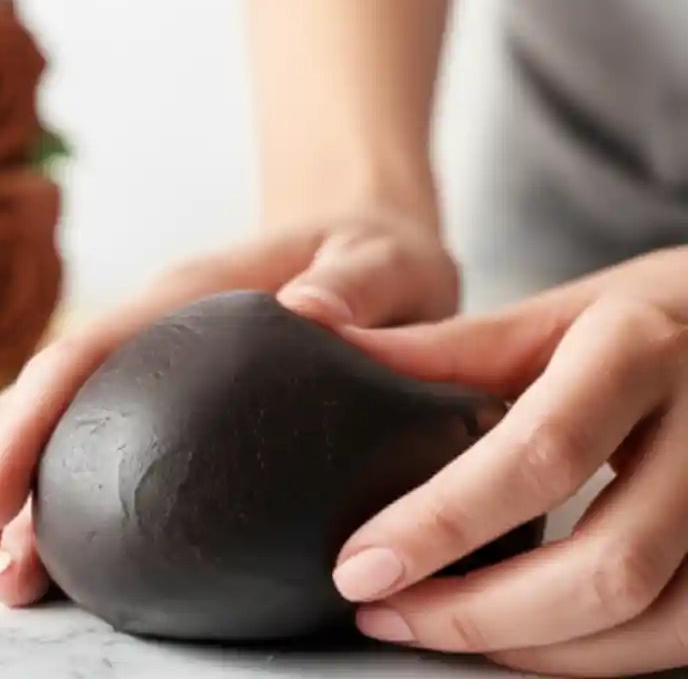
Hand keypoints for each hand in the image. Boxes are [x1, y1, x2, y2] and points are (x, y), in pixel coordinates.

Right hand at [0, 211, 457, 605]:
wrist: (363, 245)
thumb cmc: (372, 256)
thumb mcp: (383, 260)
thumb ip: (351, 285)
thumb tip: (307, 316)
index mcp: (180, 299)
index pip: (82, 357)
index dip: (28, 425)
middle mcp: (146, 335)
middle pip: (46, 401)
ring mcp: (148, 373)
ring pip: (58, 433)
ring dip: (11, 502)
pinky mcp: (162, 408)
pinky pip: (99, 455)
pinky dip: (64, 506)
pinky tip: (44, 563)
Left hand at [332, 251, 687, 676]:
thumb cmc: (645, 322)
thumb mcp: (550, 316)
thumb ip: (440, 347)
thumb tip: (311, 331)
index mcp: (637, 352)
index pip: (538, 456)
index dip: (441, 524)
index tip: (358, 566)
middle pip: (608, 565)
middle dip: (481, 614)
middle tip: (384, 615)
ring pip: (653, 619)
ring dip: (532, 648)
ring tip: (434, 629)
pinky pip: (682, 636)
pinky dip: (591, 655)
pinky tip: (518, 638)